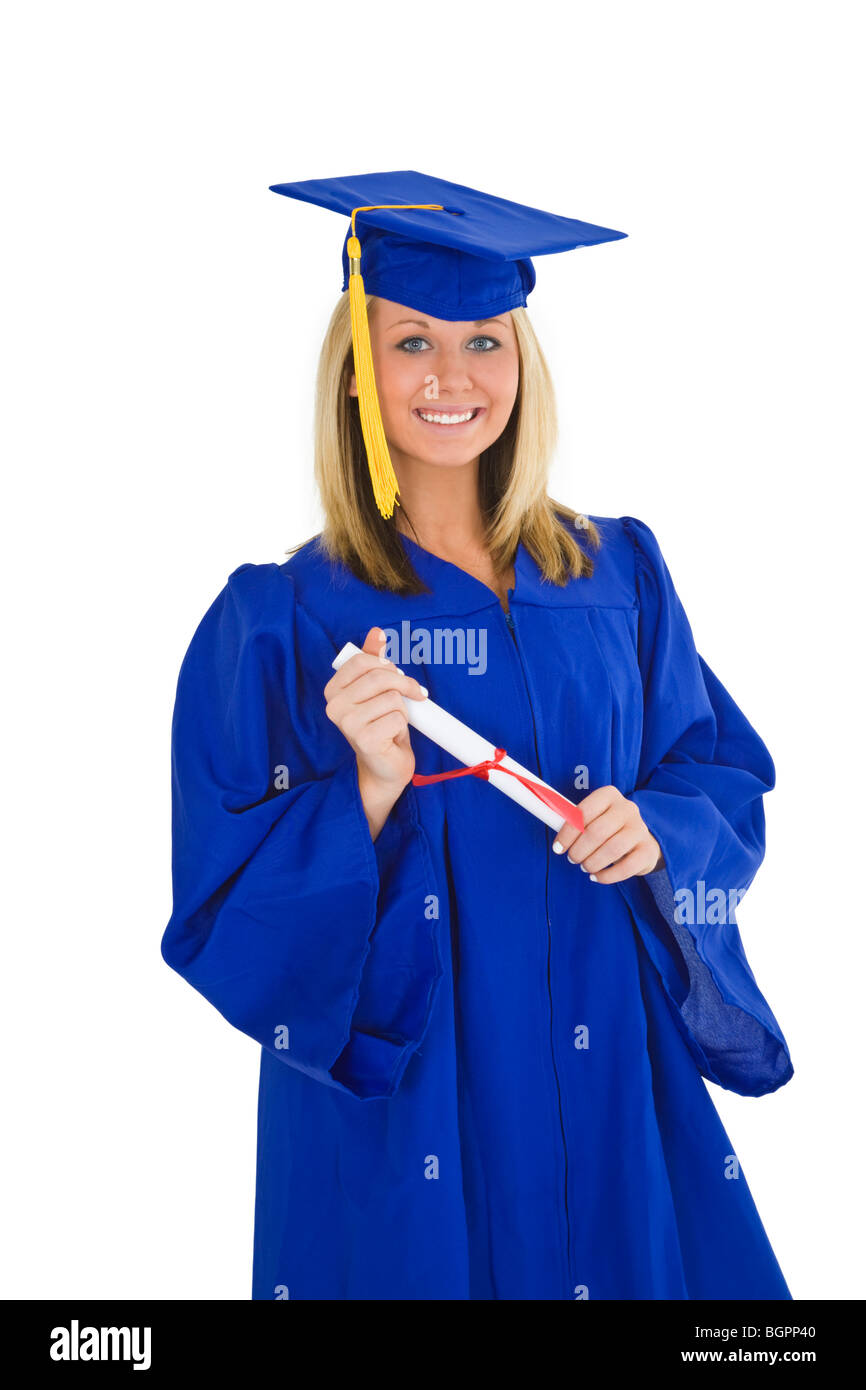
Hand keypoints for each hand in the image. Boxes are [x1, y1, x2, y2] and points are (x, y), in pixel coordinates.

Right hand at [323, 628, 427, 829]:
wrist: (384, 765)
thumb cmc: (380, 724)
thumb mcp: (378, 689)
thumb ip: (374, 661)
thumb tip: (377, 632)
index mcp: (334, 690)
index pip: (362, 661)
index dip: (387, 665)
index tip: (399, 677)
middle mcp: (335, 707)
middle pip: (380, 677)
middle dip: (403, 684)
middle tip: (413, 696)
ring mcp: (347, 724)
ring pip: (392, 698)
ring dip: (402, 709)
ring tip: (392, 722)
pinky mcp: (364, 740)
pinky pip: (397, 718)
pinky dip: (403, 726)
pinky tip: (392, 736)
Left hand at [552, 785, 663, 882]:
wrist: (640, 841)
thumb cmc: (607, 829)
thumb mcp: (592, 819)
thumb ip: (574, 821)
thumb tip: (551, 824)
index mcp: (609, 795)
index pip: (585, 811)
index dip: (568, 832)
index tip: (558, 848)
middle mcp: (627, 809)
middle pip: (597, 832)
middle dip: (579, 850)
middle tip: (572, 859)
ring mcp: (640, 829)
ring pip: (612, 850)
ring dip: (592, 863)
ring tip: (585, 867)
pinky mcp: (648, 850)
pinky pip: (626, 867)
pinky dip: (607, 876)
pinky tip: (597, 877)